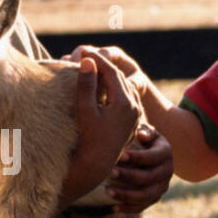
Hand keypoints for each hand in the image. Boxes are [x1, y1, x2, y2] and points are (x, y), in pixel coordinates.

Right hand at [59, 55, 140, 207]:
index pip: (111, 72)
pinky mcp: (132, 120)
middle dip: (103, 65)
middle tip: (87, 57)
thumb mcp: (85, 111)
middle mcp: (133, 107)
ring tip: (93, 69)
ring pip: (123, 86)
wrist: (97, 164)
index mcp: (123, 103)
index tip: (83, 53)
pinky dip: (114, 87)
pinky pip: (125, 96)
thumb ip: (87, 85)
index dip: (97, 60)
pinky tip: (103, 86)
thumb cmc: (88, 139)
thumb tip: (88, 61)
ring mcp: (135, 114)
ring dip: (110, 76)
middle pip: (118, 78)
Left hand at [108, 126, 171, 212]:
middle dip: (128, 176)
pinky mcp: (154, 198)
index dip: (137, 157)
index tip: (120, 155)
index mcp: (165, 153)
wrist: (149, 154)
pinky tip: (113, 207)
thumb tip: (141, 135)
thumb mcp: (145, 132)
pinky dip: (128, 208)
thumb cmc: (141, 139)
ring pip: (146, 195)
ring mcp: (161, 187)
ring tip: (107, 191)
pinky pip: (142, 207)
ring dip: (126, 195)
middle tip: (109, 172)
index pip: (153, 157)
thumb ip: (144, 131)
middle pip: (149, 178)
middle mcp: (167, 172)